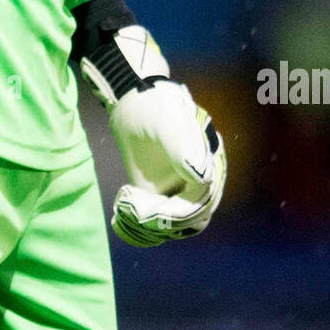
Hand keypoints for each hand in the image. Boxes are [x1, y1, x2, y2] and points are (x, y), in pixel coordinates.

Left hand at [79, 24, 226, 243]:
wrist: (133, 99)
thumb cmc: (153, 105)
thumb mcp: (168, 122)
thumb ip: (185, 147)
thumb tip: (204, 178)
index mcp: (210, 164)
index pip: (201, 201)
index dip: (177, 212)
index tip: (146, 208)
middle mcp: (200, 181)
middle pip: (191, 219)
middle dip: (161, 222)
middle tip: (131, 209)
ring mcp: (180, 189)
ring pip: (175, 226)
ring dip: (150, 228)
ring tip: (123, 213)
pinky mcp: (160, 195)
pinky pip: (157, 223)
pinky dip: (141, 229)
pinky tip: (119, 221)